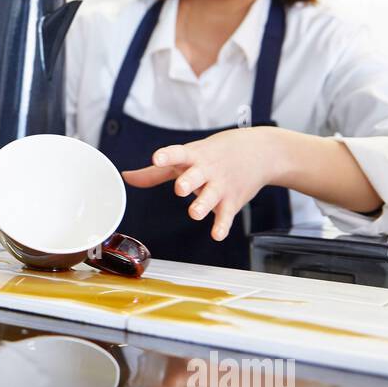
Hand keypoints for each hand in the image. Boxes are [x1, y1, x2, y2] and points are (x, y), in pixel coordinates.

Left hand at [120, 127, 282, 241]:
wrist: (261, 151)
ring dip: (203, 204)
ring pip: (211, 196)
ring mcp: (220, 186)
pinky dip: (222, 225)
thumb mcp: (187, 157)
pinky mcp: (232, 201)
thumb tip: (127, 176)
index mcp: (192, 157)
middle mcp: (206, 171)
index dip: (166, 156)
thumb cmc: (215, 154)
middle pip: (195, 176)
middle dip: (187, 182)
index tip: (156, 158)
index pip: (178, 154)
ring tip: (194, 213)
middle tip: (180, 188)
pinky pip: (227, 215)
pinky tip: (216, 234)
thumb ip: (155, 172)